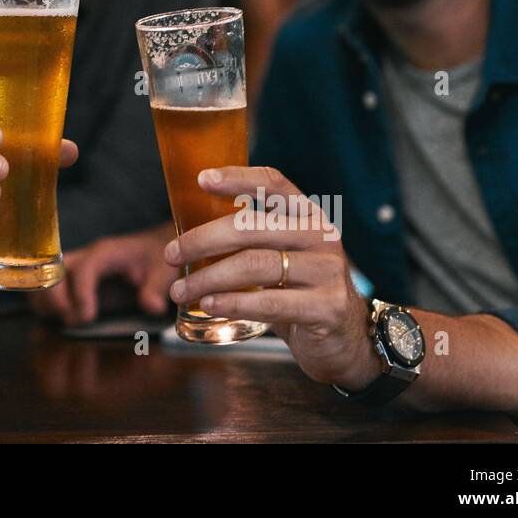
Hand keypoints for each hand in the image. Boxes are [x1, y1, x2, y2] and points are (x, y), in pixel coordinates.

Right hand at [30, 225, 175, 325]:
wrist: (151, 249)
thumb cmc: (156, 258)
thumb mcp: (163, 270)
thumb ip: (156, 288)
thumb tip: (150, 306)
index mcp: (106, 252)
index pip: (84, 268)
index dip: (81, 293)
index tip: (87, 317)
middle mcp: (84, 257)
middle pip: (53, 271)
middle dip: (56, 300)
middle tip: (75, 322)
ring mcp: (74, 268)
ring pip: (44, 280)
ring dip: (48, 304)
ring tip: (69, 321)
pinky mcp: (70, 281)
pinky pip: (47, 289)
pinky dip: (47, 306)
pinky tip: (64, 319)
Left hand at [163, 165, 379, 390]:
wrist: (346, 339)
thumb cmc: (300, 291)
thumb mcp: (281, 256)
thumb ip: (249, 241)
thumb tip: (186, 236)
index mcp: (308, 215)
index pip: (273, 184)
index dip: (238, 178)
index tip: (202, 178)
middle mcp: (321, 236)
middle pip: (252, 226)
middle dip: (203, 239)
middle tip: (172, 254)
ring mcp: (327, 271)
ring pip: (255, 265)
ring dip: (209, 277)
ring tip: (181, 289)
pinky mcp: (327, 307)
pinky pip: (270, 302)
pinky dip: (233, 303)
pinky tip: (209, 305)